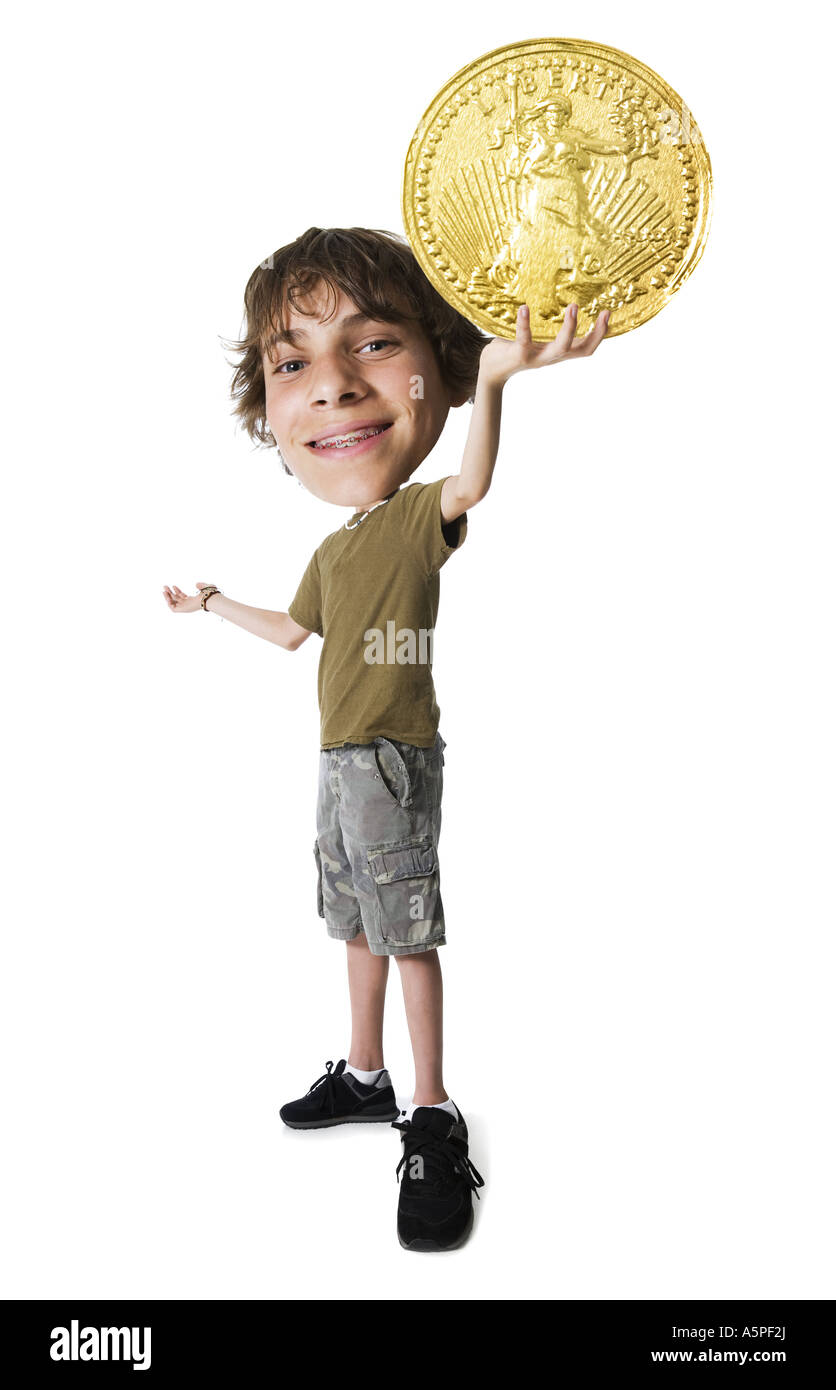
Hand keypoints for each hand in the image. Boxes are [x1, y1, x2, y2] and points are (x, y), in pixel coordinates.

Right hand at [162, 582, 215, 613]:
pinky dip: (169, 603)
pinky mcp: (183, 610)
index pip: (182, 596)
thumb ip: (201, 585)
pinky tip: (167, 596)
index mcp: (192, 600)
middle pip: (176, 599)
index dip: (177, 591)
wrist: (209, 598)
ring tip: (164, 590)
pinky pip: (173, 608)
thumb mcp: (205, 587)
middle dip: (170, 593)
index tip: (174, 586)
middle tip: (165, 586)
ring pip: (173, 603)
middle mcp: (188, 604)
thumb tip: (196, 584)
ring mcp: (185, 607)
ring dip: (167, 597)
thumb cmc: (209, 594)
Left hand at [478, 303, 609, 386]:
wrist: (491, 370)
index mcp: (558, 352)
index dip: (601, 334)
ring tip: (572, 307)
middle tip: (603, 312)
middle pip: (582, 350)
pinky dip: (524, 323)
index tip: (609, 313)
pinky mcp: (519, 355)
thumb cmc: (516, 347)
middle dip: (596, 332)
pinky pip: (524, 339)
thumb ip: (548, 326)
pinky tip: (524, 308)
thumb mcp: (537, 338)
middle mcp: (551, 356)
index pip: (587, 348)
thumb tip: (556, 295)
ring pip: (560, 347)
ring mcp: (537, 357)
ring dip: (569, 328)